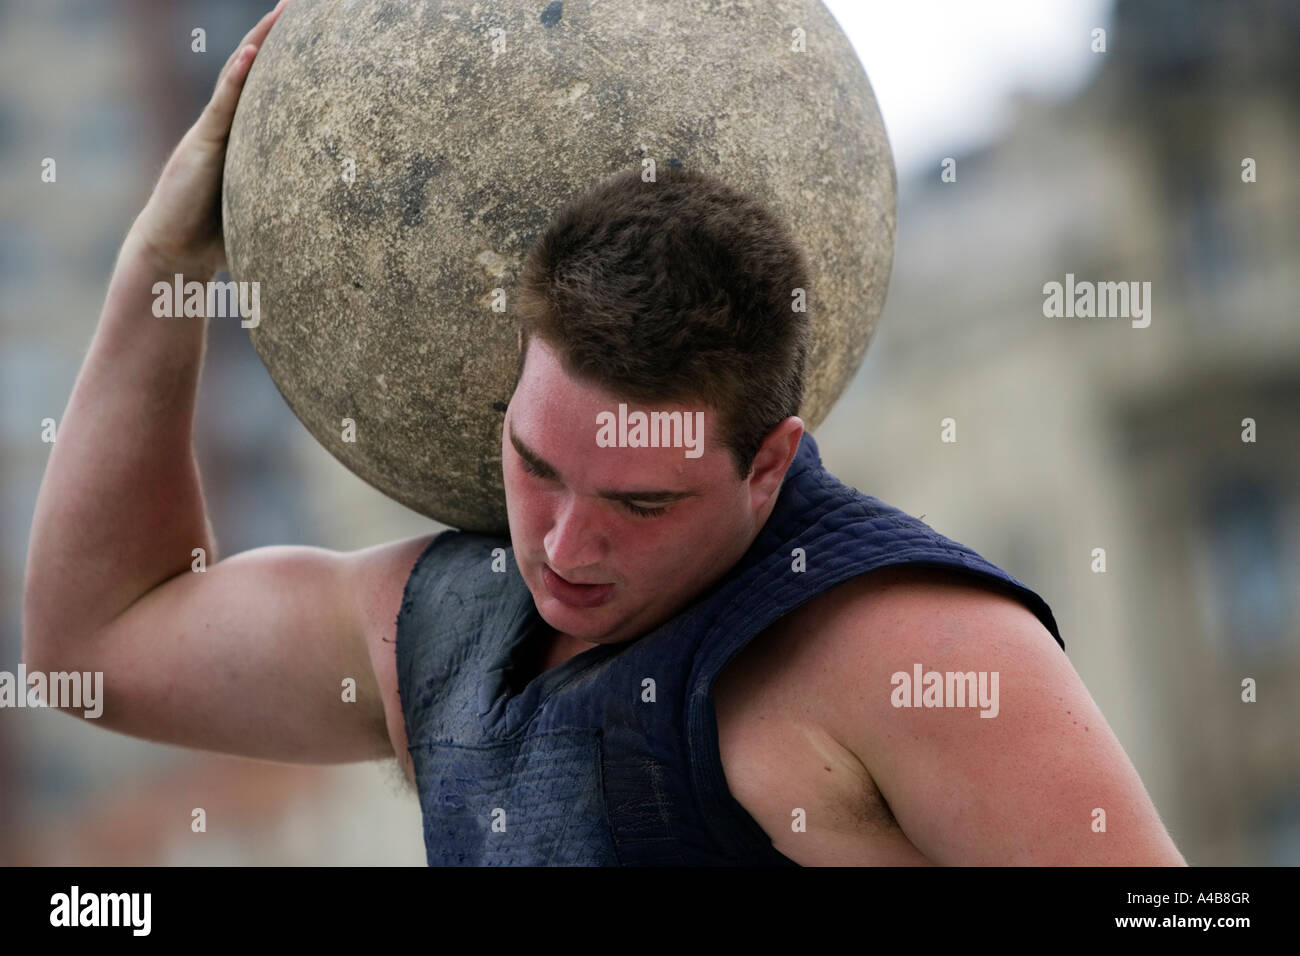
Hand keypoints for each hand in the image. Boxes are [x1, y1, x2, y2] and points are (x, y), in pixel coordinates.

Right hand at [128, 0, 288, 277]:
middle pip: (254, 73)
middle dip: (277, 38)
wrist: (173, 253)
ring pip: (238, 79)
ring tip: (282, 12)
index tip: (314, 34)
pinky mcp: (201, 145)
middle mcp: (227, 128)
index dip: (289, 63)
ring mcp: (212, 132)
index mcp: (244, 141)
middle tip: (301, 5)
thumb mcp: (264, 211)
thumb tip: (340, 212)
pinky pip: (222, 106)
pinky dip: (236, 79)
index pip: (270, 93)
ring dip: (259, 43)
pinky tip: (251, 53)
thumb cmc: (218, 238)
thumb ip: (290, 199)